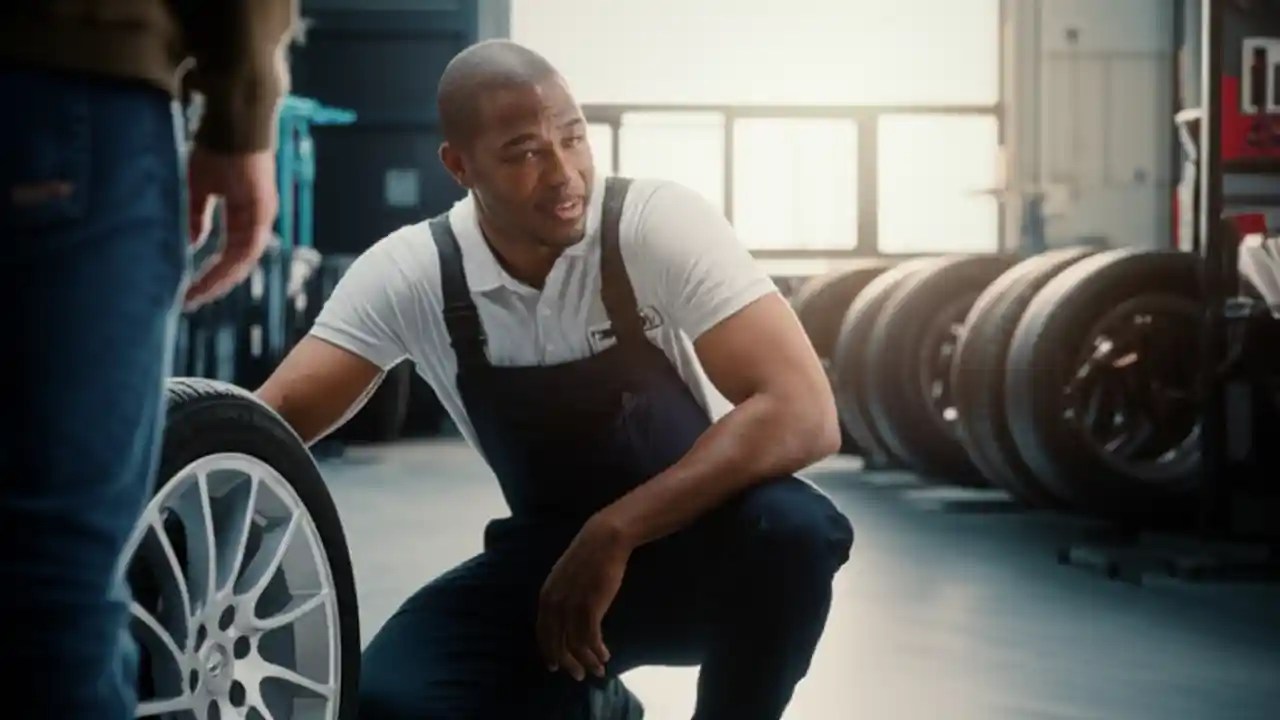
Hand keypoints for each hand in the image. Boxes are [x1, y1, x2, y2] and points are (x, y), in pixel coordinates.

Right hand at [184, 146, 278, 309]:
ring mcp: (262, 215)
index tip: (190, 289)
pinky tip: (210, 277)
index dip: (211, 272)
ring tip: (197, 296)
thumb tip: (191, 243)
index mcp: (243, 213)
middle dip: (215, 283)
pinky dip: (229, 265)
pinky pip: (247, 248)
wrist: (231, 120)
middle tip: (191, 301)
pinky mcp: (260, 210)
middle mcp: (256, 218)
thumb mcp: (198, 187)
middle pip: (238, 263)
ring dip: (220, 280)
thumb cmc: (215, 146)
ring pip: (244, 260)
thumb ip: (196, 216)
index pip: (229, 252)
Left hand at [536, 514, 632, 680]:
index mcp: (546, 596)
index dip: (549, 651)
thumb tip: (564, 616)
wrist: (604, 540)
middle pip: (556, 644)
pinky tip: (605, 656)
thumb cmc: (588, 556)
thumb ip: (561, 596)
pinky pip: (591, 640)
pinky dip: (597, 652)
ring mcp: (571, 607)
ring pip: (575, 646)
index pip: (543, 632)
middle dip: (567, 663)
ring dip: (587, 661)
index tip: (555, 665)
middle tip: (578, 675)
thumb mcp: (565, 576)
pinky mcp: (590, 609)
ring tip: (597, 670)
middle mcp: (555, 605)